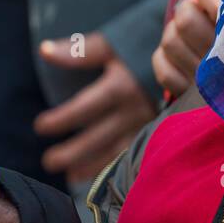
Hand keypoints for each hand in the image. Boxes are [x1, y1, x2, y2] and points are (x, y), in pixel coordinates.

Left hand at [34, 32, 154, 181]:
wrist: (183, 57)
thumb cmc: (139, 49)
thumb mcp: (110, 45)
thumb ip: (79, 51)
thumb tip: (44, 50)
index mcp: (122, 86)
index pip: (86, 108)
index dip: (61, 119)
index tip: (40, 127)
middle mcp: (136, 110)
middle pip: (99, 137)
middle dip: (72, 152)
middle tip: (47, 162)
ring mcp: (149, 124)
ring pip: (117, 152)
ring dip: (93, 166)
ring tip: (70, 176)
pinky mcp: (159, 132)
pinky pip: (135, 154)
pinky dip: (117, 167)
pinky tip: (101, 176)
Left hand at [152, 0, 221, 97]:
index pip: (210, 0)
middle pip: (185, 19)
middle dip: (190, 10)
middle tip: (203, 15)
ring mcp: (206, 83)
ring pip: (170, 42)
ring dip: (177, 34)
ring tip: (193, 37)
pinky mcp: (190, 99)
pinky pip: (163, 69)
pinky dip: (168, 61)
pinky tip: (184, 61)